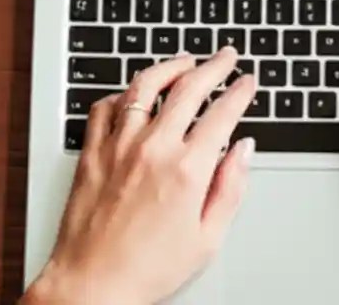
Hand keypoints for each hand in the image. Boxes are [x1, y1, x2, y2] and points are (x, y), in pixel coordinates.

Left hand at [21, 47, 255, 304]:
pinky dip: (122, 94)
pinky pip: (105, 107)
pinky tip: (133, 94)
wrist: (91, 286)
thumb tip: (243, 151)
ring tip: (184, 61)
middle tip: (225, 57)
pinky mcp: (91, 153)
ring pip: (145, 86)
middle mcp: (152, 149)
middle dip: (214, 66)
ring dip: (169, 66)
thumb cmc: (146, 271)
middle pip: (189, 87)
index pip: (223, 113)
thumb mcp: (207, 239)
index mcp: (187, 170)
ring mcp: (118, 147)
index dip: (241, 91)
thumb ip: (231, 188)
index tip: (248, 82)